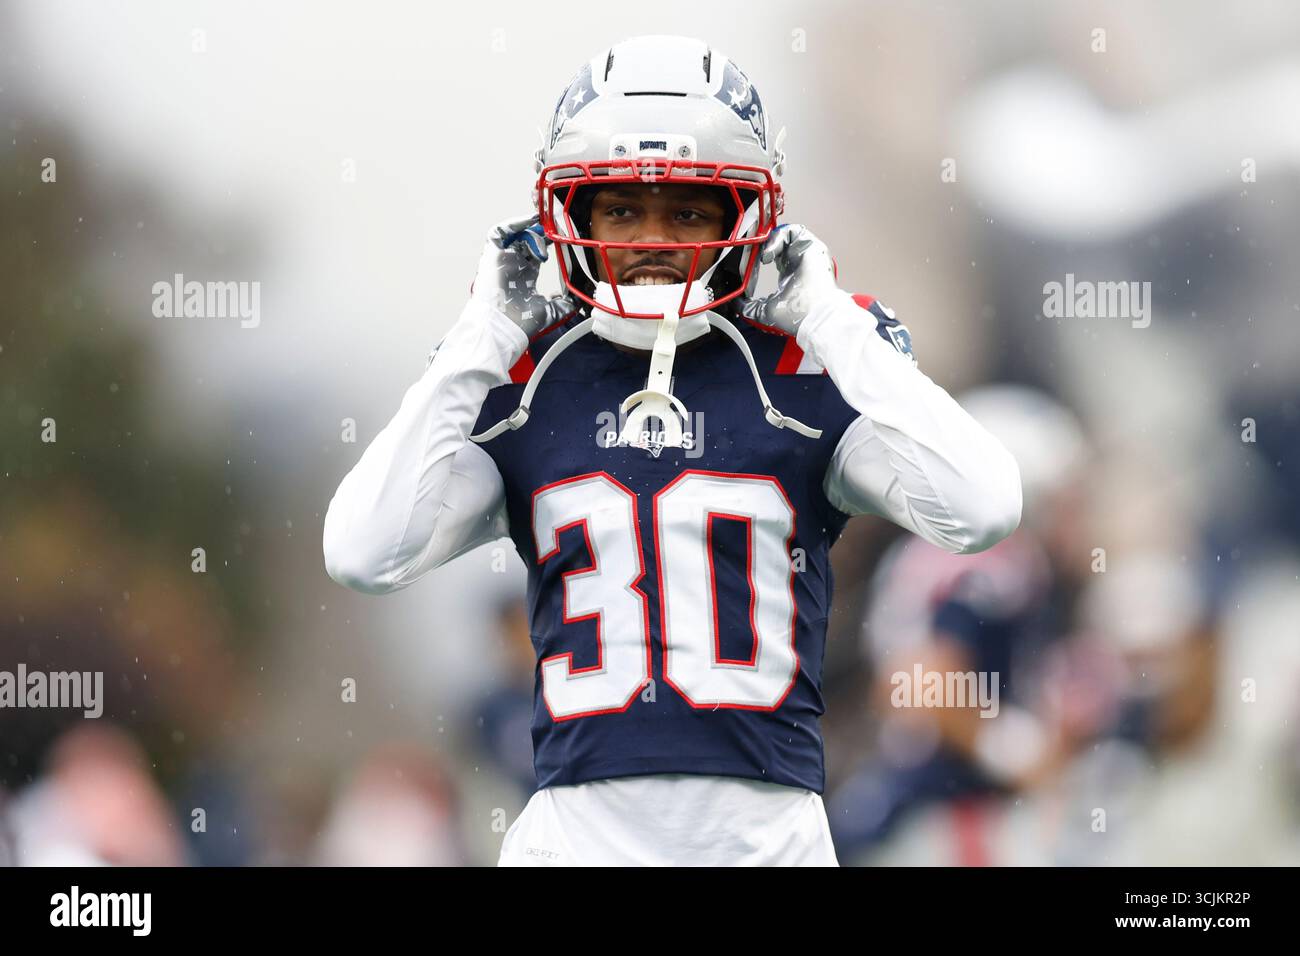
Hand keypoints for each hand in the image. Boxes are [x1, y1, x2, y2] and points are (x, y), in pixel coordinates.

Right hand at [471, 214, 575, 338]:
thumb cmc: (521, 324)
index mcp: (525, 276)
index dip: (549, 242)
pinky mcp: (491, 255)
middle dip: (542, 232)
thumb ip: (565, 304)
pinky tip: (530, 223)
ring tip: (545, 233)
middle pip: (527, 240)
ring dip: (532, 230)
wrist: (504, 328)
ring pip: (515, 234)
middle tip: (556, 230)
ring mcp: (502, 260)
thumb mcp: (551, 311)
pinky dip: (514, 224)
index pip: (537, 253)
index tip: (563, 238)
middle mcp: (513, 266)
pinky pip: (498, 232)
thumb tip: (578, 300)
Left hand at [739, 223, 838, 335]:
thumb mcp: (764, 311)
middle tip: (751, 253)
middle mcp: (799, 263)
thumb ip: (749, 307)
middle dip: (763, 245)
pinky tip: (769, 253)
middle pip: (780, 243)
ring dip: (770, 241)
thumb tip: (736, 305)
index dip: (760, 254)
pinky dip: (778, 238)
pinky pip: (793, 230)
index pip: (775, 257)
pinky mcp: (812, 246)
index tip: (748, 262)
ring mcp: (806, 254)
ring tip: (762, 255)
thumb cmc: (796, 315)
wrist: (813, 315)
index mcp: (790, 276)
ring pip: (786, 235)